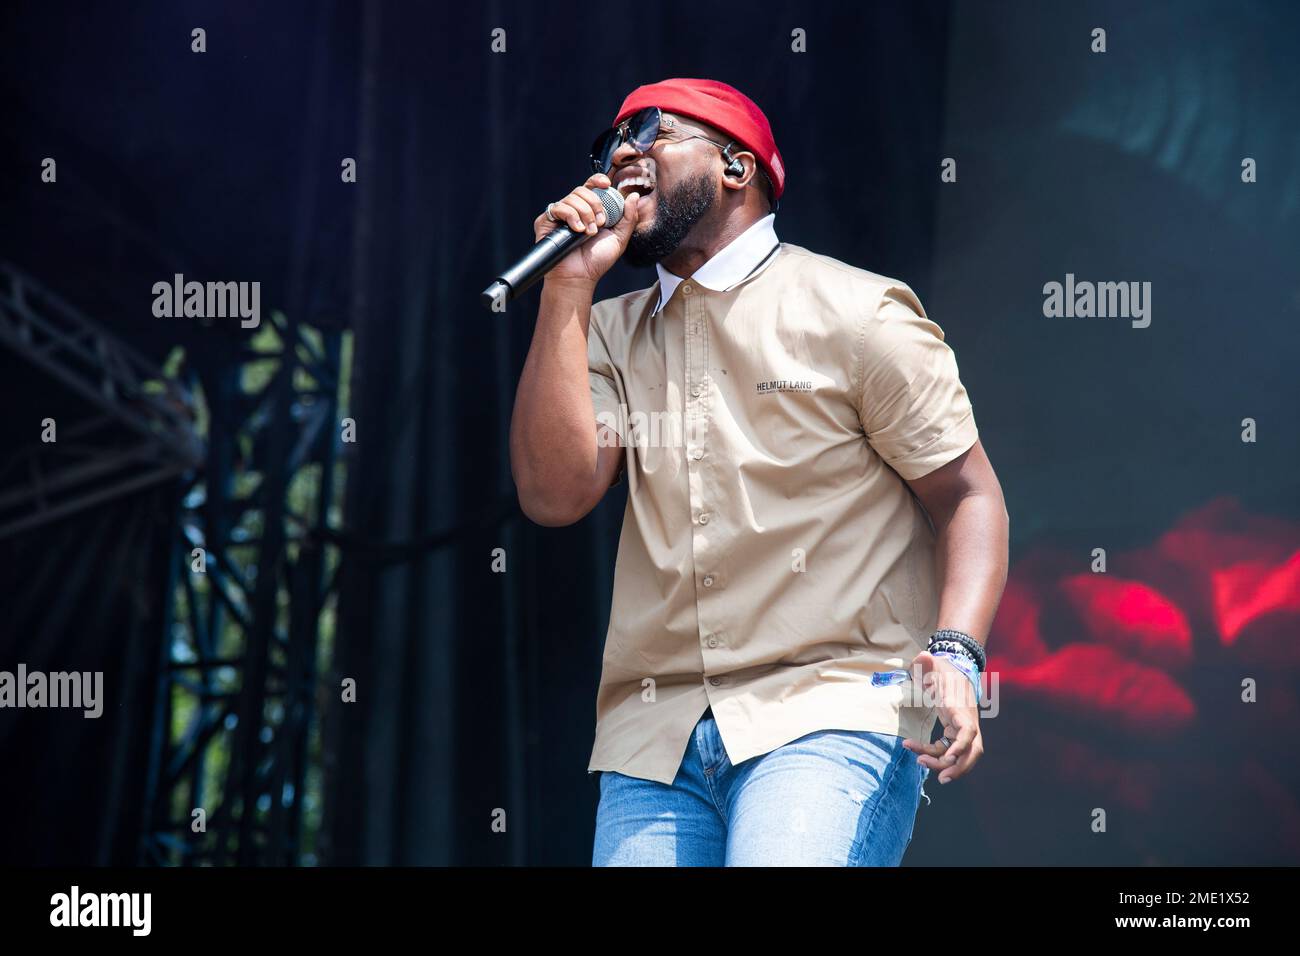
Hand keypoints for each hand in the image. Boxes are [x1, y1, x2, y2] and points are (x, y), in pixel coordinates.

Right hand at [532, 173, 641, 285]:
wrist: (579, 277)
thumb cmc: (597, 261)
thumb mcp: (620, 238)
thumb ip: (628, 217)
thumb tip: (633, 196)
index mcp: (590, 211)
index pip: (592, 187)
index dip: (597, 180)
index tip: (606, 184)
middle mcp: (574, 210)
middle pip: (583, 189)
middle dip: (595, 204)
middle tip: (600, 223)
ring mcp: (560, 215)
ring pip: (572, 197)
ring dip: (585, 214)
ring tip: (588, 232)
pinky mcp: (546, 221)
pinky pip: (559, 207)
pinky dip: (571, 216)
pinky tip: (577, 231)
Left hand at [901, 651, 983, 783]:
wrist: (954, 668)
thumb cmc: (943, 668)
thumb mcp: (933, 663)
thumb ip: (926, 662)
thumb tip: (922, 657)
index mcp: (960, 707)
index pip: (968, 731)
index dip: (961, 746)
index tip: (948, 757)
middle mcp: (966, 720)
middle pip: (972, 751)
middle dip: (959, 768)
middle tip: (940, 778)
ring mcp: (963, 728)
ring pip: (962, 755)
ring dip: (944, 765)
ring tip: (920, 762)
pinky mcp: (955, 731)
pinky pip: (948, 749)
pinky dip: (935, 754)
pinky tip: (916, 749)